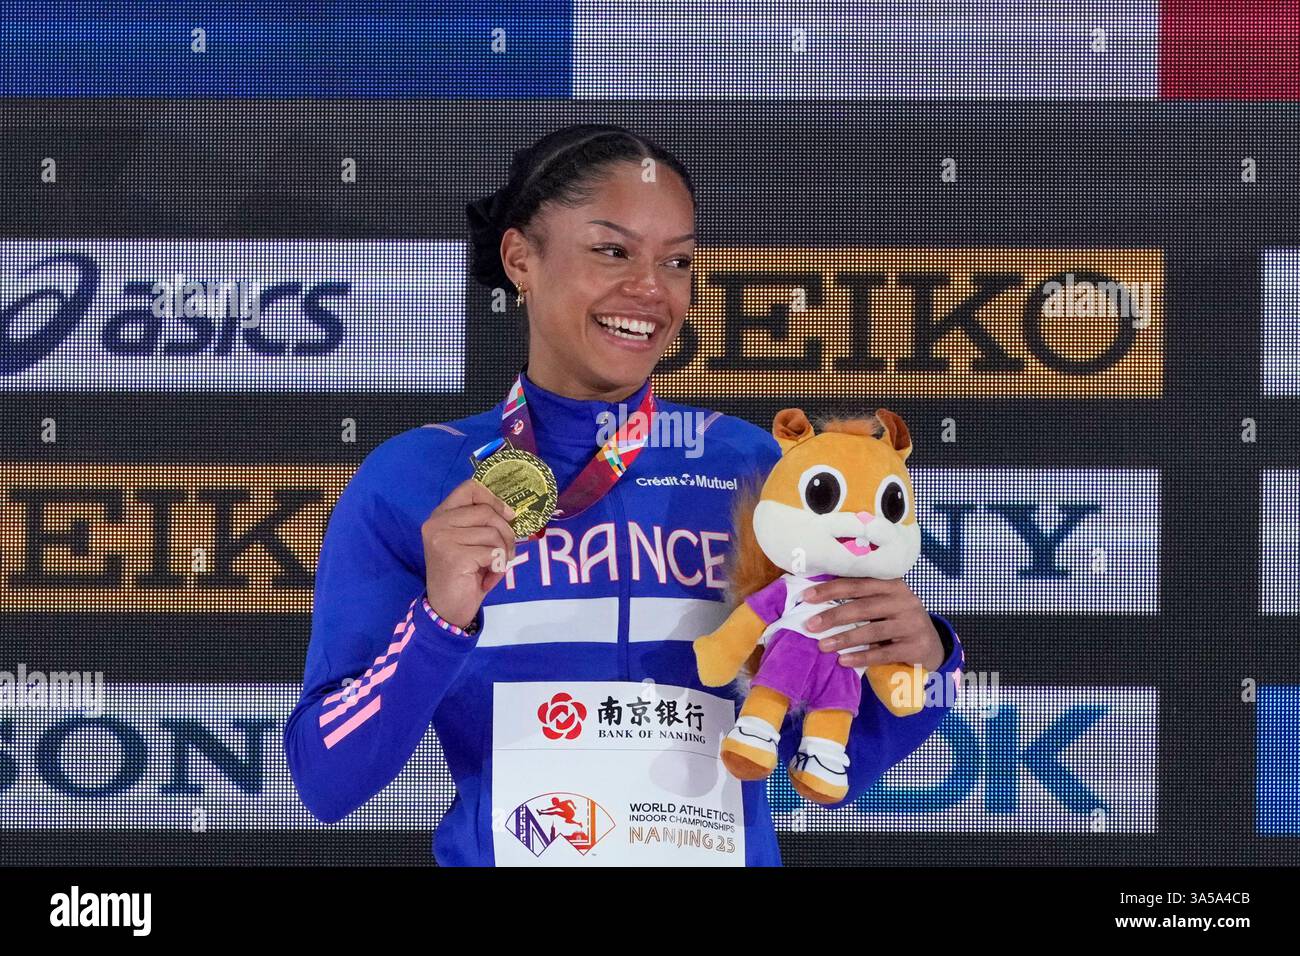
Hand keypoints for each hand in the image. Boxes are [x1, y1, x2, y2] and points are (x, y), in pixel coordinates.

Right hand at [421, 478, 517, 628]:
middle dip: (506, 534)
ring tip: (493, 568)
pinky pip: (493, 553)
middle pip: (488, 512)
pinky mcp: (454, 556)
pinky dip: (498, 568)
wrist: (447, 609)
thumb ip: (483, 523)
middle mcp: (437, 523)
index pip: (470, 488)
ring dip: (503, 554)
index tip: (508, 515)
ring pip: (493, 533)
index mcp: (441, 515)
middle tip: (505, 554)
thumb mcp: (472, 542)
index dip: (494, 498)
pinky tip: (487, 579)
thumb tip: (512, 511)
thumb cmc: (464, 574)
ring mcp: (442, 539)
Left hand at [802, 577, 944, 671]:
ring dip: (844, 638)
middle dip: (833, 616)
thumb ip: (861, 598)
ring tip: (822, 646)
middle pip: (862, 606)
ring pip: (872, 630)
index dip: (831, 590)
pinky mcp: (915, 647)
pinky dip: (862, 657)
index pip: (857, 584)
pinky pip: (883, 653)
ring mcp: (912, 624)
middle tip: (810, 625)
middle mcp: (904, 601)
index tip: (807, 597)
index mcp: (893, 585)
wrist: (933, 645)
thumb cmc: (898, 620)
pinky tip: (843, 661)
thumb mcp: (886, 603)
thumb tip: (817, 599)